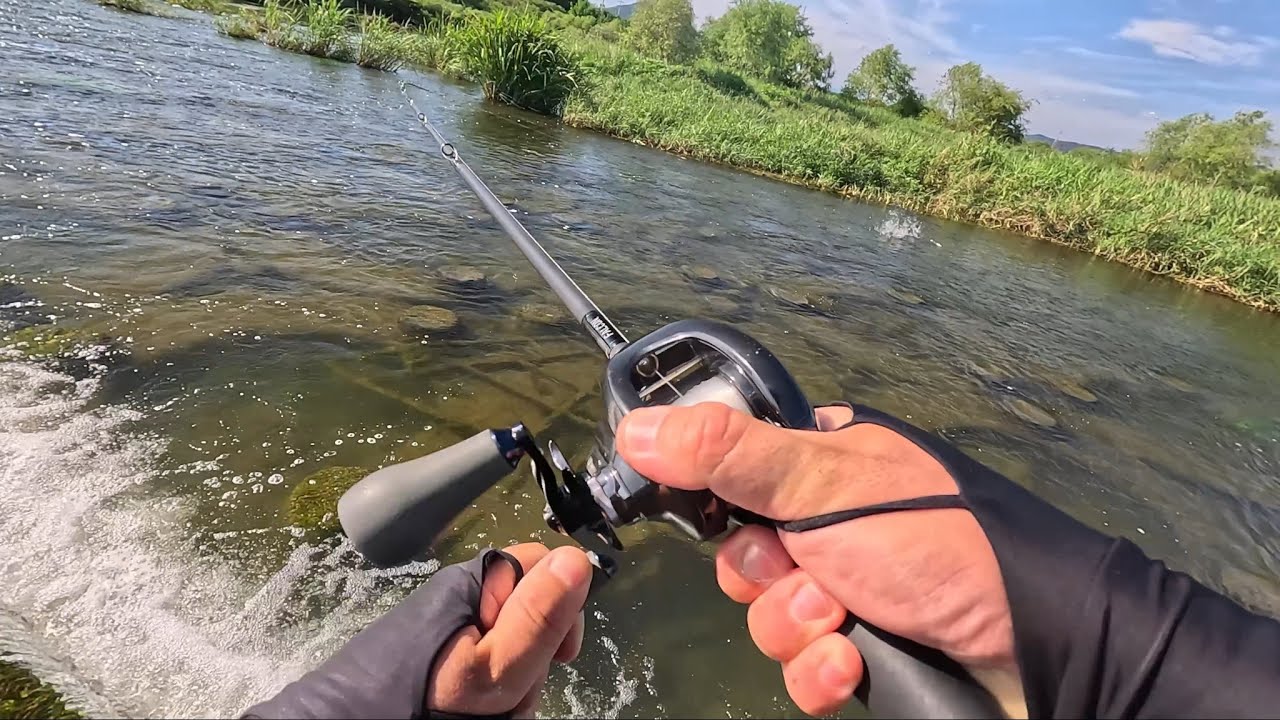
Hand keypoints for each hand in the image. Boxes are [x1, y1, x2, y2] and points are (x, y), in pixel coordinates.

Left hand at [427, 544, 591, 718]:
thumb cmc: (433, 700)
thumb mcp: (494, 667)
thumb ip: (537, 615)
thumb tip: (576, 560)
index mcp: (476, 582)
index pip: (543, 563)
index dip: (562, 605)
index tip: (560, 653)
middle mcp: (469, 595)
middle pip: (535, 607)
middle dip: (538, 650)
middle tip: (518, 686)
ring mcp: (461, 626)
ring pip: (519, 640)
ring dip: (521, 675)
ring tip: (496, 703)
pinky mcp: (452, 652)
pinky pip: (496, 660)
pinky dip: (500, 686)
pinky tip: (484, 705)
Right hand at [615, 403, 1019, 716]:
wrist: (1036, 644)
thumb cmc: (936, 541)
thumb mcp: (823, 486)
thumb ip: (727, 456)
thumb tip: (638, 427)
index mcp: (823, 465)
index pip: (734, 475)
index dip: (719, 505)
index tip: (720, 518)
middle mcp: (832, 524)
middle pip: (743, 557)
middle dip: (768, 580)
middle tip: (810, 574)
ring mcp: (849, 587)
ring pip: (768, 616)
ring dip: (797, 626)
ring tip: (844, 619)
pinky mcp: (863, 648)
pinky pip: (803, 665)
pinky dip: (821, 670)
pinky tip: (853, 663)